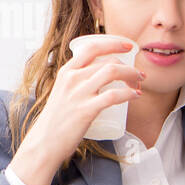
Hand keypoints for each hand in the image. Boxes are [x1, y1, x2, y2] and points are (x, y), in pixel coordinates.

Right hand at [11, 37, 143, 184]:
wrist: (45, 141)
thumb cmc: (57, 119)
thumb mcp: (64, 91)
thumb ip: (79, 81)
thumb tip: (100, 75)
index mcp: (66, 71)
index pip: (91, 47)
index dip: (113, 43)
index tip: (128, 46)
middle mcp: (72, 79)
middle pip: (108, 61)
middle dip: (129, 66)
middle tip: (138, 75)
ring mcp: (79, 94)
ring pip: (112, 72)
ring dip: (131, 75)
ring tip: (139, 83)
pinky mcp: (86, 110)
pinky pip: (113, 95)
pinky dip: (128, 93)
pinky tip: (135, 95)